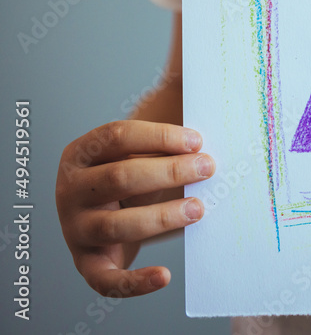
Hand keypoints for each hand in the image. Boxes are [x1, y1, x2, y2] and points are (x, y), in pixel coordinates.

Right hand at [56, 120, 214, 296]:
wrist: (107, 220)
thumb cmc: (135, 174)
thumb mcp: (141, 144)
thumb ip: (164, 108)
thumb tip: (189, 57)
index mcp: (82, 153)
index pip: (118, 136)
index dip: (160, 136)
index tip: (198, 140)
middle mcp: (71, 189)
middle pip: (121, 177)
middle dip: (169, 172)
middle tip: (209, 168)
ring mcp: (76, 228)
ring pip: (118, 224)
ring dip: (162, 216)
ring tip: (199, 209)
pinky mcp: (88, 264)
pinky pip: (107, 279)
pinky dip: (135, 281)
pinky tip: (164, 276)